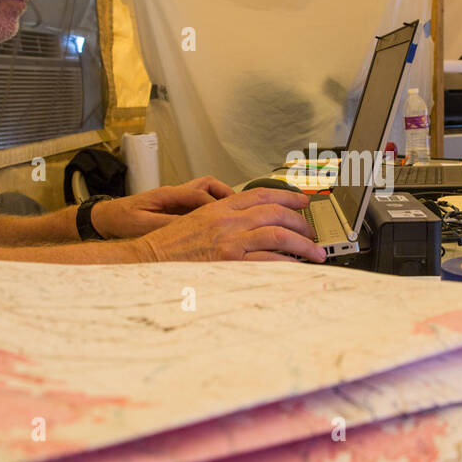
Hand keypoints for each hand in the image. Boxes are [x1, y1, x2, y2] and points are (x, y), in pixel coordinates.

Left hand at [91, 176, 233, 236]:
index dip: (215, 206)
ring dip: (221, 200)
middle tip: (240, 207)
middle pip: (208, 185)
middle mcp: (174, 193)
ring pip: (206, 192)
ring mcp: (176, 199)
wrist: (106, 218)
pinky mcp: (175, 207)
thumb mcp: (142, 225)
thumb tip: (190, 229)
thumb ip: (167, 225)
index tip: (227, 217)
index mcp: (167, 194)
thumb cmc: (121, 220)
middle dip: (226, 194)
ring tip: (233, 214)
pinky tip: (218, 222)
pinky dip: (212, 209)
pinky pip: (200, 204)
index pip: (199, 194)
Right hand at [131, 188, 326, 261]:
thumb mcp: (196, 221)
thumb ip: (222, 219)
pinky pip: (268, 260)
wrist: (146, 260)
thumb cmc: (168, 246)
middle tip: (312, 233)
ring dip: (302, 244)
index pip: (261, 194)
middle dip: (300, 223)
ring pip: (278, 235)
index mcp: (219, 207)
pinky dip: (287, 263)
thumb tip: (248, 224)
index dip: (287, 197)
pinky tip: (296, 267)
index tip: (302, 203)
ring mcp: (229, 240)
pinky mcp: (229, 261)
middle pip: (275, 213)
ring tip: (314, 253)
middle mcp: (227, 220)